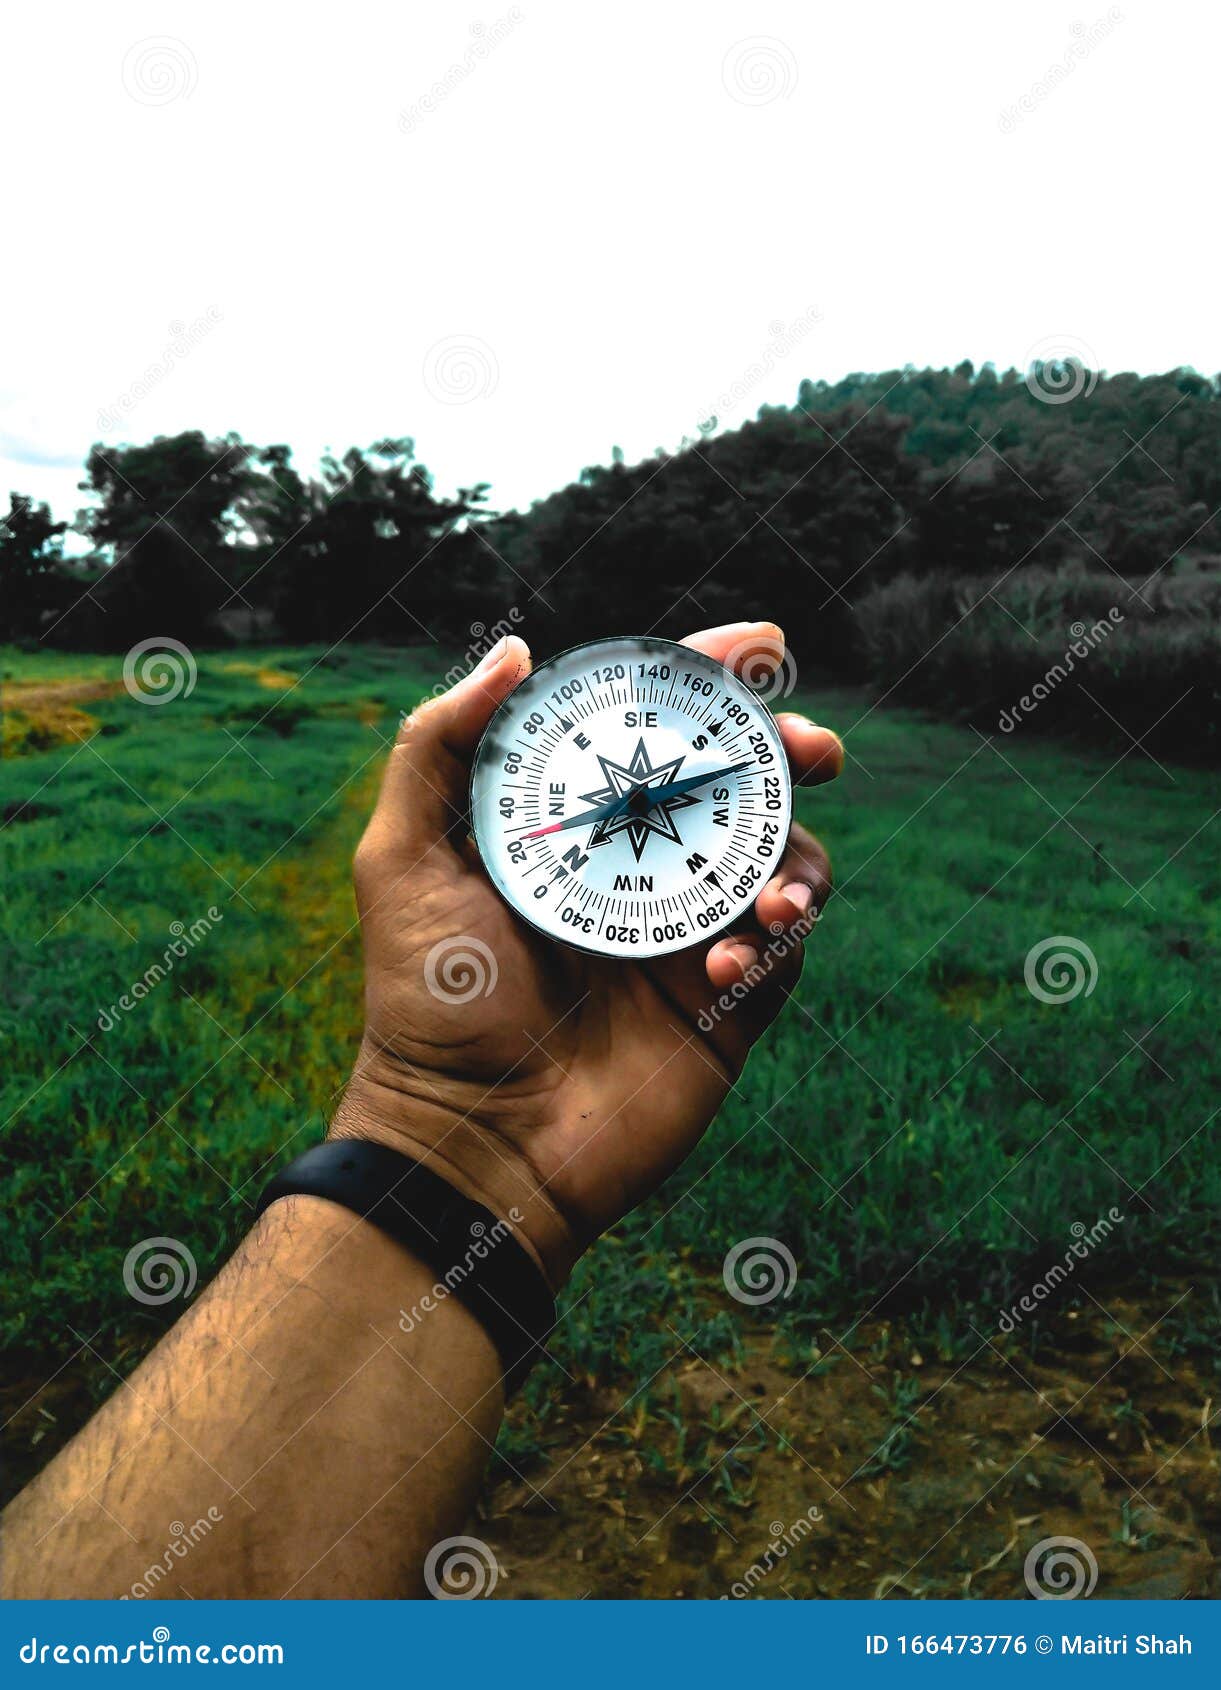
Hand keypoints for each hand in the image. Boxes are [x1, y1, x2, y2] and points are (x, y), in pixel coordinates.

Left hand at [331, 621, 841, 1288]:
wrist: (472, 1145)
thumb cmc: (428, 1003)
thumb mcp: (404, 862)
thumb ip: (438, 748)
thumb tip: (514, 649)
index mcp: (576, 828)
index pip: (651, 730)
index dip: (708, 679)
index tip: (759, 645)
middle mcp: (639, 871)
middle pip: (739, 787)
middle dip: (788, 753)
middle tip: (810, 748)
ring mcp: (686, 940)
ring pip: (781, 865)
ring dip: (797, 860)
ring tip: (772, 896)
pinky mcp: (725, 1012)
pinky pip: (781, 958)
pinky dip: (774, 949)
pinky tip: (725, 968)